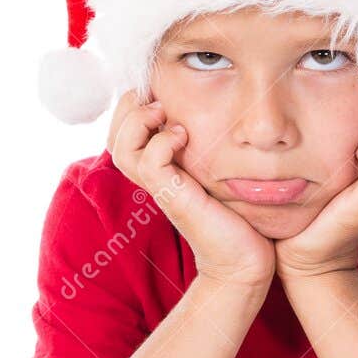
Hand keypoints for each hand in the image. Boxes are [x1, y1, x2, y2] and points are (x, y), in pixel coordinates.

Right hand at [106, 90, 275, 290]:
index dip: (132, 108)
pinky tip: (183, 136)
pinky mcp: (173, 198)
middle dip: (128, 108)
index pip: (123, 132)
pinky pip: (149, 162)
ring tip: (164, 114)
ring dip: (139, 120)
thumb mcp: (221, 174)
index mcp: (160, 171)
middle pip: (114, 137)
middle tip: (158, 101)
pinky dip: (161, 142)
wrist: (244, 262)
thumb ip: (211, 150)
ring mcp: (160, 189)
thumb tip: (223, 114)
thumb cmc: (238, 220)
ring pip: (121, 147)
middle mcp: (154, 180)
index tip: (161, 95)